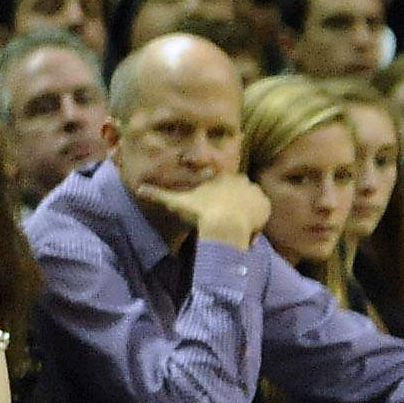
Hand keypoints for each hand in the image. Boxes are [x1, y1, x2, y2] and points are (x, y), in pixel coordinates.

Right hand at [133, 174, 270, 249]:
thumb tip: (138, 188)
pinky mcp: (265, 204)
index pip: (221, 181)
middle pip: (237, 190)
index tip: (213, 207)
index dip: (217, 194)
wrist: (224, 226)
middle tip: (224, 218)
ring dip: (245, 208)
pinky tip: (248, 226)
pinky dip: (257, 217)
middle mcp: (239, 179)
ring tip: (235, 224)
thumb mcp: (175, 202)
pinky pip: (262, 210)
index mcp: (220, 176)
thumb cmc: (199, 213)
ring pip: (250, 199)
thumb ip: (158, 195)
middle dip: (232, 201)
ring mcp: (254, 190)